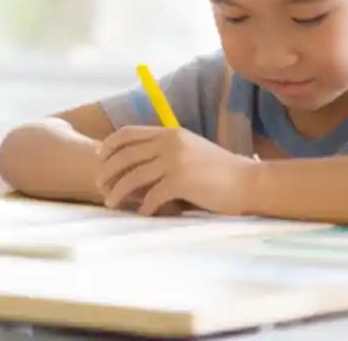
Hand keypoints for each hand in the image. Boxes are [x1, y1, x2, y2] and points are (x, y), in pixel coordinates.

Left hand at [97, 126, 258, 215]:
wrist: (248, 182)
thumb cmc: (219, 171)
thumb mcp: (189, 150)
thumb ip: (164, 151)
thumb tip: (134, 165)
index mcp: (169, 132)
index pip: (128, 134)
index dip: (109, 147)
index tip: (99, 161)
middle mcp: (169, 143)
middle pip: (124, 155)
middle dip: (107, 171)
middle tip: (99, 186)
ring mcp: (175, 161)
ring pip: (133, 176)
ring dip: (118, 192)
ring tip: (110, 203)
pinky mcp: (181, 181)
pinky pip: (152, 196)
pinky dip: (143, 207)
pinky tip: (141, 214)